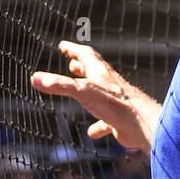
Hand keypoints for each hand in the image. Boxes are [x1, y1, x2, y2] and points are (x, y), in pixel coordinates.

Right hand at [31, 41, 159, 152]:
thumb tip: (34, 78)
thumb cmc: (116, 106)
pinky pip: (107, 121)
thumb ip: (59, 85)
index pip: (86, 55)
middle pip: (95, 72)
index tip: (62, 46)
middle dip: (82, 66)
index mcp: (101, 74)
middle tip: (72, 62)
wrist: (144, 126)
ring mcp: (117, 104)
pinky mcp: (121, 121)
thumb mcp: (83, 92)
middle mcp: (110, 86)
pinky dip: (98, 124)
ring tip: (79, 92)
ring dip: (90, 92)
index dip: (73, 49)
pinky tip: (92, 132)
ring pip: (101, 95)